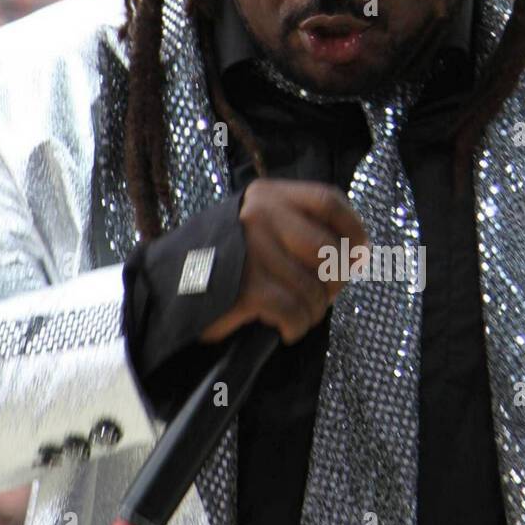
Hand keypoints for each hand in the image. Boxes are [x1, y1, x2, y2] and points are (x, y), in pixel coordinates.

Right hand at [199, 179, 366, 345]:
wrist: (165, 288)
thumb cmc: (223, 261)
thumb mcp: (258, 227)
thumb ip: (299, 229)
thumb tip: (355, 255)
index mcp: (267, 196)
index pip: (328, 201)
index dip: (353, 229)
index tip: (359, 253)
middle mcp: (260, 216)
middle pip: (329, 250)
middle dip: (335, 282)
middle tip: (321, 296)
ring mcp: (252, 252)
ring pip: (312, 290)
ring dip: (312, 312)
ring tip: (296, 315)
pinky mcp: (245, 289)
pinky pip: (292, 313)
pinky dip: (295, 327)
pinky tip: (284, 328)